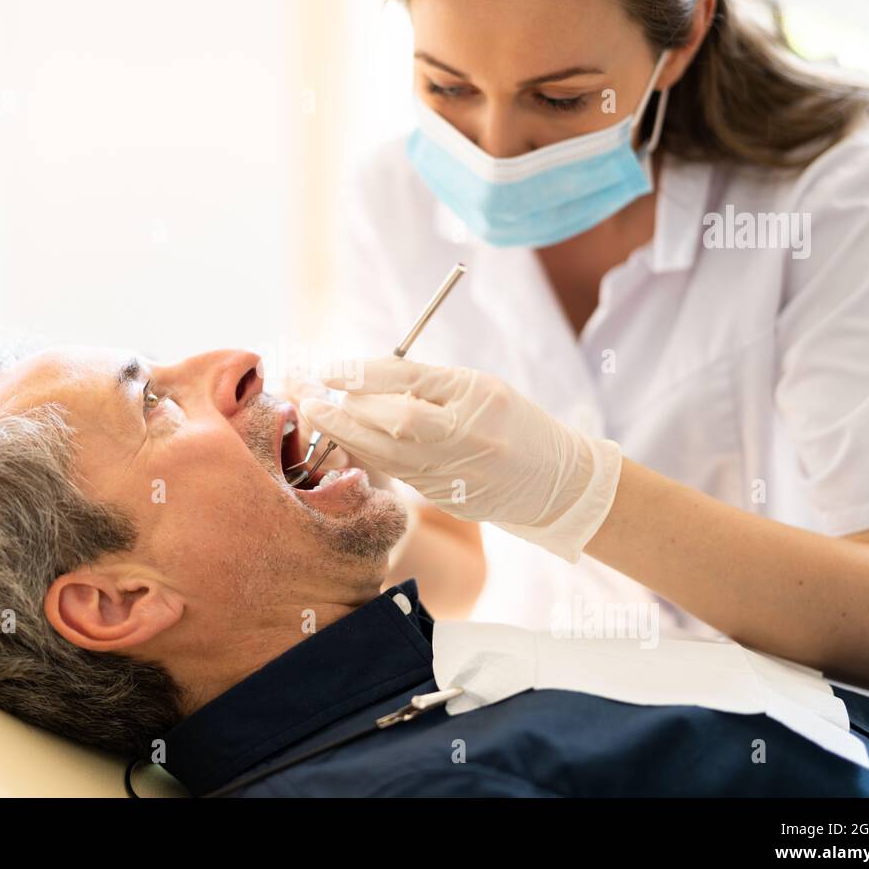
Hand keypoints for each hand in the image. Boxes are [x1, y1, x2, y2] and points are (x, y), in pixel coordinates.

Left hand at [299, 356, 622, 561]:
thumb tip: (362, 380)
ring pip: (387, 454)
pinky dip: (367, 455)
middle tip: (311, 397)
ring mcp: (457, 471)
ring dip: (345, 435)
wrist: (557, 482)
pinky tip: (343, 442)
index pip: (409, 378)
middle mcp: (468, 434)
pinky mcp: (446, 498)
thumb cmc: (512, 422)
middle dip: (346, 409)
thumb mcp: (479, 389)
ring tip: (317, 416)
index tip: (330, 370)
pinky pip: (397, 474)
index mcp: (478, 395)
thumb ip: (427, 385)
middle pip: (394, 420)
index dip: (362, 373)